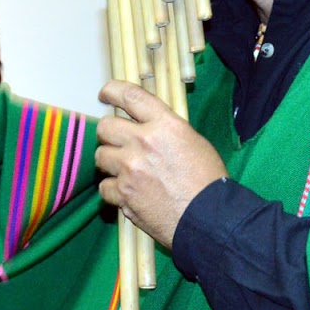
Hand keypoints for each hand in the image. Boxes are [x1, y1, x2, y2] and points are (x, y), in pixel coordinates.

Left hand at [94, 80, 226, 249]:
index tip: (104, 94)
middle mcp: (143, 142)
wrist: (208, 218)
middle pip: (105, 127)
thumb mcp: (193, 142)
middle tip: (118, 143)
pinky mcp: (123, 194)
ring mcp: (130, 168)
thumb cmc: (207, 181)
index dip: (112, 91)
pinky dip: (113, 190)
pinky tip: (128, 193)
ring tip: (125, 171)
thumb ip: (165, 130)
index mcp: (165, 125)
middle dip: (109, 134)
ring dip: (110, 162)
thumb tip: (145, 126)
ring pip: (100, 156)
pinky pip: (104, 186)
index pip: (130, 96)